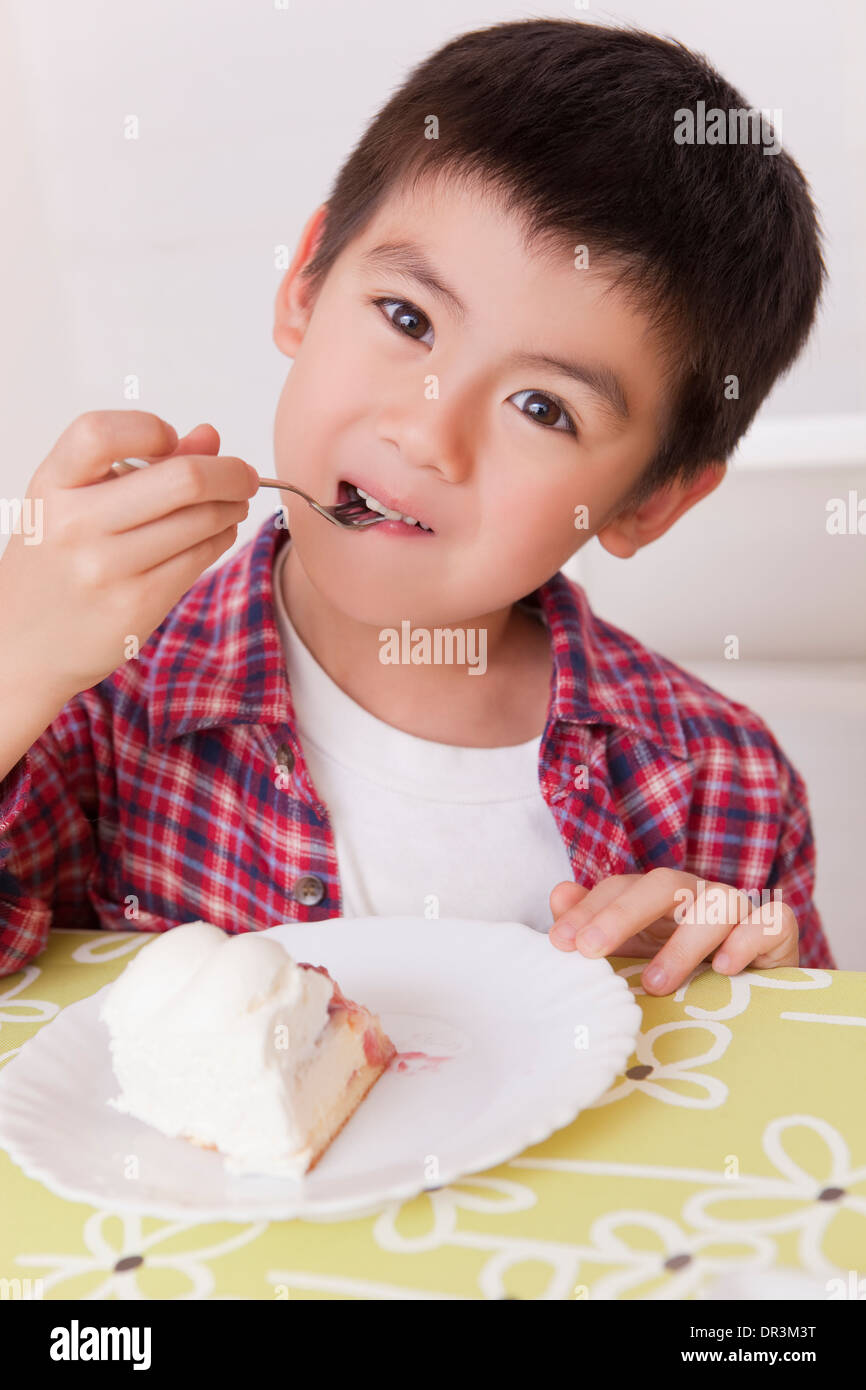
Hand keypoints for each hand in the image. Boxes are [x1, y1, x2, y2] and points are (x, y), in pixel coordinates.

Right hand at [0, 411, 258, 703]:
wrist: (22, 643)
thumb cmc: (55, 561)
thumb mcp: (75, 501)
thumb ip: (141, 463)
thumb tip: (210, 438)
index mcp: (52, 484)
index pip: (101, 432)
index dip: (150, 429)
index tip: (172, 441)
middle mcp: (75, 524)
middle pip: (183, 479)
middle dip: (229, 473)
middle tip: (243, 476)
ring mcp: (107, 568)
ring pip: (203, 520)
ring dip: (232, 507)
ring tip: (232, 505)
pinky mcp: (138, 604)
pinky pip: (201, 557)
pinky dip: (221, 538)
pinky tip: (216, 534)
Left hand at [548, 868, 798, 994]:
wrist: (754, 992)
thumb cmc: (685, 970)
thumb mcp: (635, 953)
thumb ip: (595, 926)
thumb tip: (558, 895)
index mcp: (656, 896)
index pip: (618, 887)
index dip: (587, 911)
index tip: (558, 944)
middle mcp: (695, 894)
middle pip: (661, 885)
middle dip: (622, 915)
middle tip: (589, 951)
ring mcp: (738, 908)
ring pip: (716, 905)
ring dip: (683, 944)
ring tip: (655, 984)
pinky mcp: (777, 928)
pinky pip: (769, 921)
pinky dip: (747, 940)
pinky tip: (725, 969)